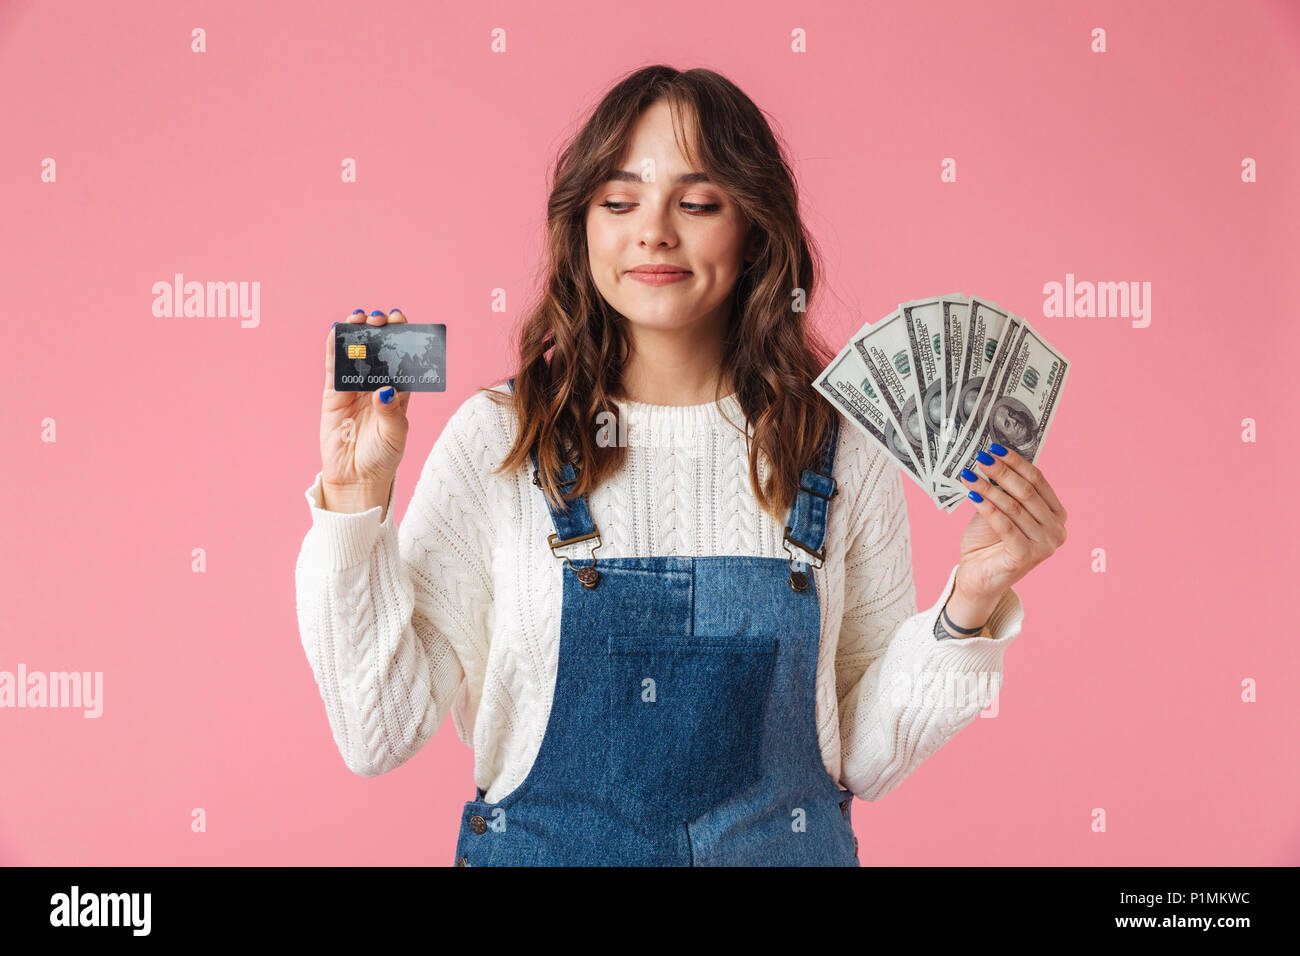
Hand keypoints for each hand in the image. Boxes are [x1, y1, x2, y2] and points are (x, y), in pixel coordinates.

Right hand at [319, 309, 412, 511]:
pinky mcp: (333, 396)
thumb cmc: (383, 457)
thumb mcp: (395, 435)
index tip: (402, 322)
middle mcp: (376, 387)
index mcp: (399, 394)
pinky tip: (337, 331)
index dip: (403, 340)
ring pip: (356, 356)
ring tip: (360, 317)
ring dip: (358, 335)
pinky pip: (334, 369)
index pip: (403, 360)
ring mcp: (354, 390)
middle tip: (382, 318)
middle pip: (379, 353)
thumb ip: (391, 412)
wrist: (356, 478)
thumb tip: (385, 389)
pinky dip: (335, 350)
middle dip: (381, 333)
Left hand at [954, 443, 1067, 603]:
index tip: (994, 448)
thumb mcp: (997, 510)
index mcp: (1056, 514)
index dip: (1016, 463)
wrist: (977, 577)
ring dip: (988, 489)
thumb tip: (991, 458)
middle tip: (980, 457)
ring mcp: (1045, 546)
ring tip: (968, 475)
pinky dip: (988, 509)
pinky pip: (1005, 526)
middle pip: (1027, 492)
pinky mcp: (1026, 557)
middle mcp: (1057, 530)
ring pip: (1014, 507)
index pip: (1038, 481)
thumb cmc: (989, 542)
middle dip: (1001, 472)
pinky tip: (972, 496)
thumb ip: (1001, 490)